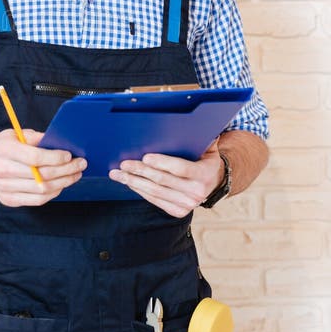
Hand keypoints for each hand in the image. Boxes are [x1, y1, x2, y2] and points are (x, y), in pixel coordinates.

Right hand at [0, 129, 86, 206]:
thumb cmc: (8, 145)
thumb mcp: (19, 133)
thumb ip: (39, 138)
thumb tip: (63, 144)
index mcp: (3, 149)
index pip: (34, 157)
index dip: (55, 157)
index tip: (69, 155)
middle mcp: (1, 169)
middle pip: (41, 175)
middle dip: (66, 170)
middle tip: (80, 164)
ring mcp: (3, 187)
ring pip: (42, 190)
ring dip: (64, 182)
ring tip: (75, 174)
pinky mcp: (8, 200)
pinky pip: (37, 200)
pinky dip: (54, 192)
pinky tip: (62, 184)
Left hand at [108, 139, 223, 217]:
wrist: (213, 184)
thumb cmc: (205, 161)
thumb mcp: (208, 148)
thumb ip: (201, 137)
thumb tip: (191, 120)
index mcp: (203, 174)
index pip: (180, 168)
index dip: (162, 163)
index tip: (145, 157)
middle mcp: (196, 192)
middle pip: (162, 180)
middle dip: (140, 171)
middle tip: (124, 164)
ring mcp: (187, 204)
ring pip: (155, 192)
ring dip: (134, 182)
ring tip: (118, 174)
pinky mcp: (178, 211)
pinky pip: (154, 200)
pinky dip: (140, 191)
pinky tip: (129, 182)